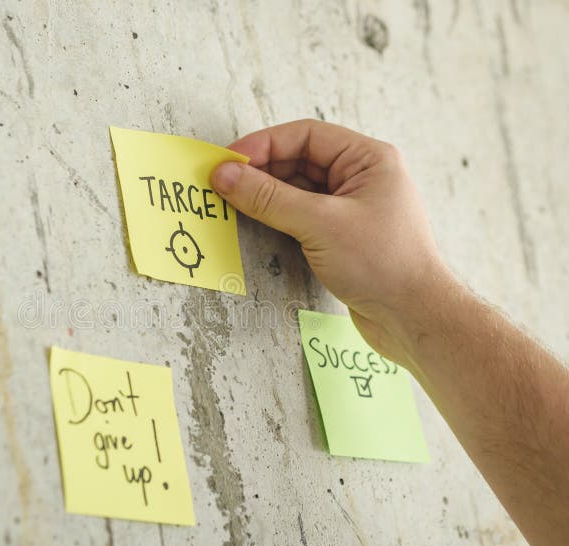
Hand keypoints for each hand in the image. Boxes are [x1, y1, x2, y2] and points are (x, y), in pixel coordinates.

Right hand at [211, 119, 453, 364]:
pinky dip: (278, 216)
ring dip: (267, 194)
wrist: (414, 318)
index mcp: (368, 159)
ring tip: (234, 203)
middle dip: (261, 171)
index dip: (263, 145)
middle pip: (299, 160)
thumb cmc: (383, 265)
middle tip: (223, 184)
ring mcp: (352, 207)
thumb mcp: (320, 225)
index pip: (305, 135)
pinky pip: (303, 214)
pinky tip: (258, 222)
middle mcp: (361, 177)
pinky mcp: (343, 235)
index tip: (228, 162)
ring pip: (298, 189)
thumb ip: (268, 198)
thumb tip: (226, 175)